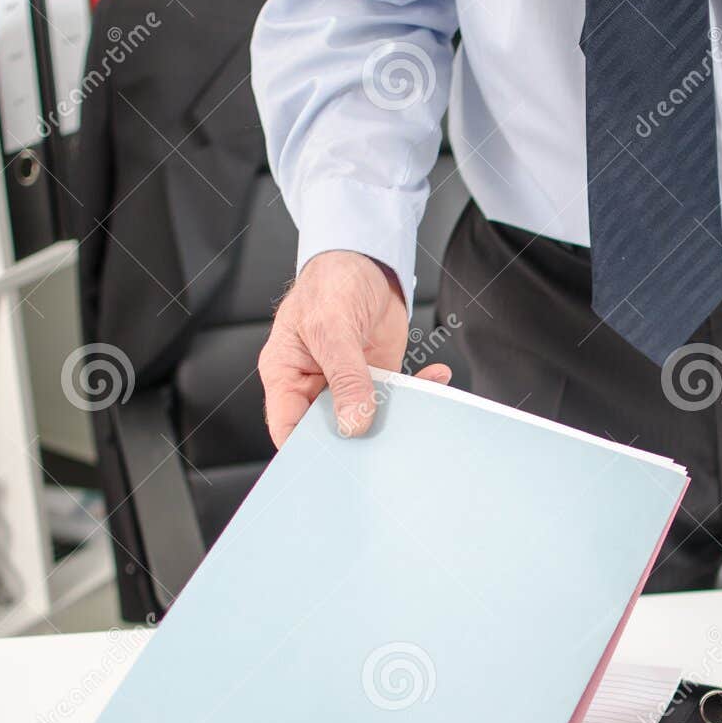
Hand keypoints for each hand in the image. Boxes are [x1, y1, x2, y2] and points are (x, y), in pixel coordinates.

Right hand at [258, 250, 451, 446]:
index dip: (305, 450)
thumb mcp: (333, 327)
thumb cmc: (331, 282)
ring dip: (394, 417)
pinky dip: (418, 392)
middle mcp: (313, 384)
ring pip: (365, 418)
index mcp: (286, 374)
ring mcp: (346, 384)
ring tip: (418, 410)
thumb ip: (345, 376)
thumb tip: (353, 423)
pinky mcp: (377, 377)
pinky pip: (395, 398)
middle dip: (355, 441)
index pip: (288, 427)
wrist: (366, 261)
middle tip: (383, 447)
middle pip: (328, 430)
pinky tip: (435, 376)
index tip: (336, 462)